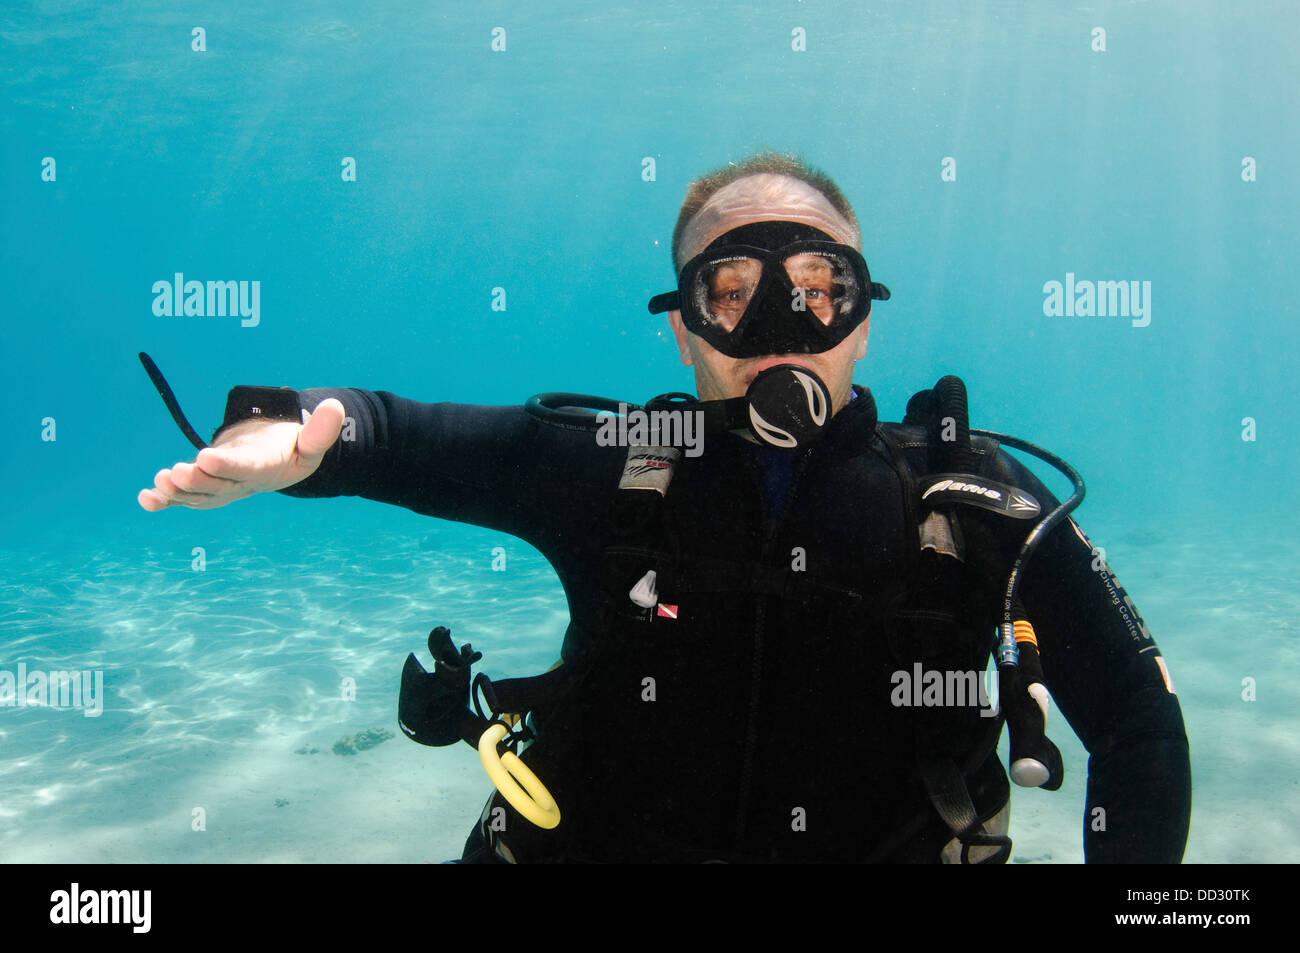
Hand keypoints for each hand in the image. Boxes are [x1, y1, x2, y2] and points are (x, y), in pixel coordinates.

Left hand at [137, 398, 345, 511]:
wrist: (277, 461)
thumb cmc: (292, 448)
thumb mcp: (310, 442)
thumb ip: (320, 430)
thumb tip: (335, 407)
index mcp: (265, 469)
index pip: (245, 468)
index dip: (226, 466)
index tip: (206, 458)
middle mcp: (240, 483)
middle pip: (216, 486)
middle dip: (195, 481)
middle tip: (176, 472)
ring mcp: (220, 487)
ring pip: (197, 494)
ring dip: (176, 491)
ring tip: (160, 481)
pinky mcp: (204, 486)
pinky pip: (183, 497)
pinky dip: (163, 500)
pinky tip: (146, 499)